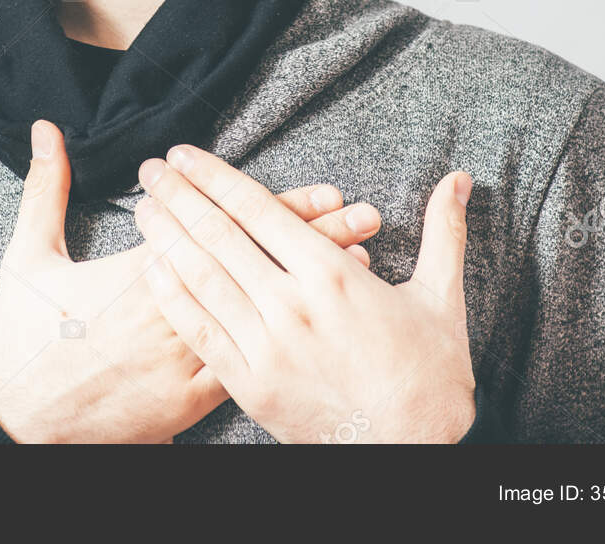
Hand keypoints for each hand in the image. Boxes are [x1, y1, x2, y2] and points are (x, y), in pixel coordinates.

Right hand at [0, 120, 383, 442]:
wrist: (16, 420)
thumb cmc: (21, 335)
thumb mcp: (28, 254)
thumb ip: (47, 187)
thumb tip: (47, 130)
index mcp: (141, 272)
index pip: (226, 229)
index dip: (280, 208)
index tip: (325, 190)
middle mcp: (174, 314)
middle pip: (258, 267)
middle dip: (317, 238)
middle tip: (365, 215)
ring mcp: (184, 360)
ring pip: (265, 314)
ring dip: (312, 288)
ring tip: (364, 265)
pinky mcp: (187, 400)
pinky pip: (248, 366)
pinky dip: (289, 341)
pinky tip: (323, 328)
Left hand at [132, 144, 477, 443]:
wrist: (413, 449)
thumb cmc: (431, 376)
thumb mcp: (443, 297)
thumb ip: (443, 231)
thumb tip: (461, 179)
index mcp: (333, 275)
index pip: (260, 210)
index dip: (216, 178)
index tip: (187, 155)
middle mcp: (293, 305)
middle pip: (220, 236)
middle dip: (180, 197)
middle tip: (150, 169)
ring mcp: (268, 346)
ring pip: (204, 279)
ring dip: (167, 238)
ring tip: (143, 208)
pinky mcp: (252, 384)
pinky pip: (202, 332)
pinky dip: (174, 298)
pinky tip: (154, 272)